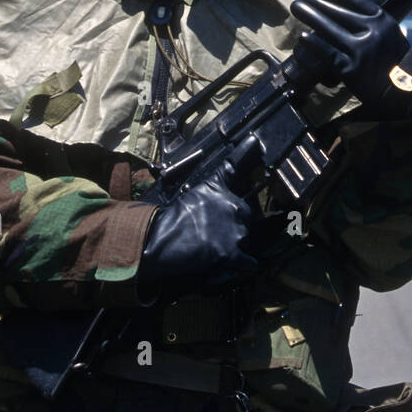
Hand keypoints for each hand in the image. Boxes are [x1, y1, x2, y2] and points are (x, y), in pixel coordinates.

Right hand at [137, 160, 257, 297]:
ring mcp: (234, 232)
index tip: (235, 215)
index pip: (243, 201)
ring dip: (237, 243)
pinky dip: (245, 264)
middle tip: (220, 232)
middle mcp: (234, 209)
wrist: (162, 239)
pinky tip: (244, 264)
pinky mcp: (231, 254)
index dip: (237, 211)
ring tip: (219, 247)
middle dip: (237, 225)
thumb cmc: (174, 215)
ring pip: (245, 239)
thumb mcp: (199, 189)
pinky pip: (247, 261)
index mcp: (225, 192)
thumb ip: (222, 175)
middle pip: (246, 220)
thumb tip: (248, 148)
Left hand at [290, 0, 410, 112]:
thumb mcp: (392, 36)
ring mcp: (361, 51)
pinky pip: (326, 52)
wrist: (402, 95)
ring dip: (309, 15)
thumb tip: (344, 7)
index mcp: (383, 21)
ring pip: (328, 29)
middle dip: (316, 1)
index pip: (353, 0)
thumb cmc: (395, 63)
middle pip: (337, 12)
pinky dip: (312, 43)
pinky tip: (303, 37)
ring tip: (296, 7)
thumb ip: (373, 23)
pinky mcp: (351, 70)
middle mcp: (373, 32)